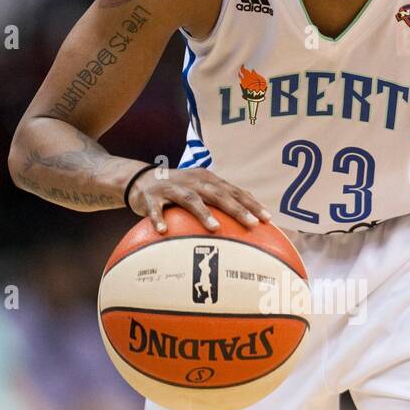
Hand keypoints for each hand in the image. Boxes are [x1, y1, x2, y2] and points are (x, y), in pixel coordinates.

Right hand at [129, 166, 271, 232]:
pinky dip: (159, 218)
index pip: (234, 191)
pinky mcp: (151, 197)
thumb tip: (248, 221)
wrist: (141, 180)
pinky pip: (156, 209)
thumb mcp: (200, 190)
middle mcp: (192, 180)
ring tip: (215, 228)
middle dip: (236, 208)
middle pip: (218, 194)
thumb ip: (220, 202)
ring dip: (203, 213)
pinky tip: (164, 231)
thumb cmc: (178, 191)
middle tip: (252, 223)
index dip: (251, 203)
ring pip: (190, 199)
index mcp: (208, 179)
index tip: (268, 218)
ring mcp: (171, 187)